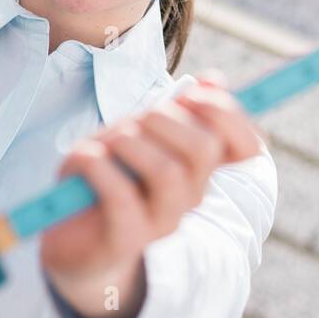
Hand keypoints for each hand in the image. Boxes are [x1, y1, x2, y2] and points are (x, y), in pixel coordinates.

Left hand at [40, 70, 263, 317]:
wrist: (74, 238)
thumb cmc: (109, 176)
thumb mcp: (139, 134)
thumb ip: (175, 110)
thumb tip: (215, 78)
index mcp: (200, 168)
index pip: (245, 147)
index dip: (228, 114)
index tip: (191, 95)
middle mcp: (190, 196)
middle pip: (204, 149)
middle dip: (165, 118)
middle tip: (134, 120)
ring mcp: (162, 221)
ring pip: (167, 171)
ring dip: (129, 142)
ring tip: (106, 143)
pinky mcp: (126, 239)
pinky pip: (122, 196)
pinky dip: (98, 167)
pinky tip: (84, 158)